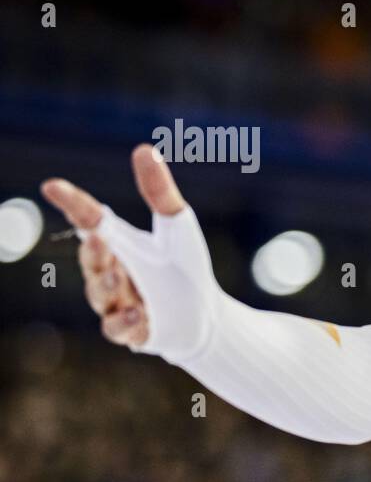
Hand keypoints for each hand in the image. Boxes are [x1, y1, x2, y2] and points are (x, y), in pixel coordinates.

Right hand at [41, 144, 218, 359]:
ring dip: (107, 285)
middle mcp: (111, 272)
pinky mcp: (133, 332)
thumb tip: (145, 149)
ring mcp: (118, 304)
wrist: (207, 315)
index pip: (88, 220)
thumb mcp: (177, 227)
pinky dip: (123, 323)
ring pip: (100, 295)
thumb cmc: (186, 267)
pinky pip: (117, 329)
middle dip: (92, 253)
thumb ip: (160, 192)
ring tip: (120, 276)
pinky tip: (137, 315)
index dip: (71, 203)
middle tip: (98, 238)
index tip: (53, 186)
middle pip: (91, 261)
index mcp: (118, 243)